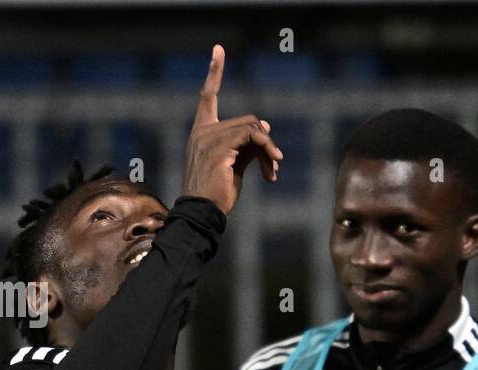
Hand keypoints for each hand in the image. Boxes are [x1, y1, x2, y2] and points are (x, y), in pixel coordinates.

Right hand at [181, 45, 283, 214]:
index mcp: (202, 131)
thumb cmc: (218, 192)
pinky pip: (251, 138)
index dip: (214, 72)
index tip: (218, 49)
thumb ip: (248, 144)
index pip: (207, 95)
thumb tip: (266, 127)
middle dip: (265, 141)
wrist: (203, 212)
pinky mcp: (219, 149)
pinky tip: (271, 171)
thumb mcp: (236, 164)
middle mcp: (202, 131)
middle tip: (275, 164)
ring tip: (274, 170)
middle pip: (247, 120)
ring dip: (269, 149)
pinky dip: (267, 151)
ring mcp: (209, 138)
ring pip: (252, 128)